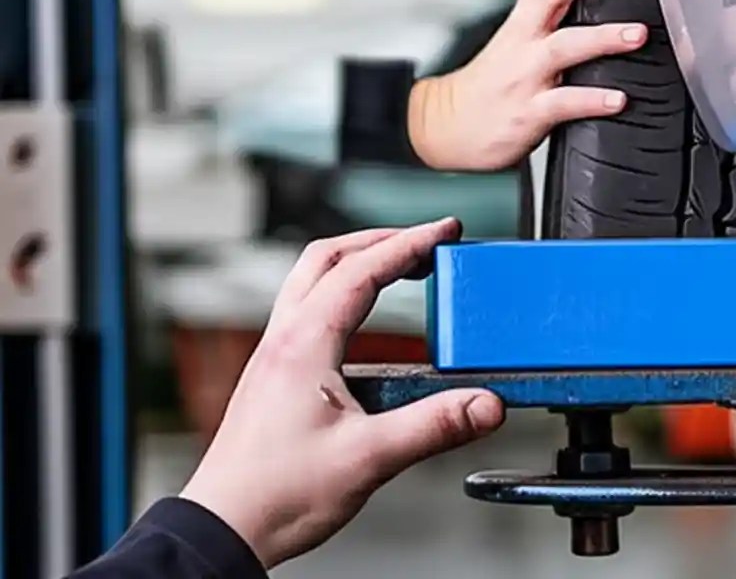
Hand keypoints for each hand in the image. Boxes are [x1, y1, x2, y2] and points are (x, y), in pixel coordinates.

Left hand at [179, 219, 503, 568]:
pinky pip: (308, 313)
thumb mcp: (370, 458)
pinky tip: (366, 325)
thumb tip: (485, 403)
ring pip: (311, 280)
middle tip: (423, 239)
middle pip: (328, 257)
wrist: (228, 527)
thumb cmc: (278, 494)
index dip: (410, 243)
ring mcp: (275, 356)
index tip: (444, 230)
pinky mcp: (276, 377)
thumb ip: (434, 426)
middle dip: (380, 239)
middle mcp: (284, 340)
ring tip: (398, 266)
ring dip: (357, 262)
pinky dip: (343, 296)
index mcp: (304, 344)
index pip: (362, 269)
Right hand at [408, 0, 648, 170]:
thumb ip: (547, 9)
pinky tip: (618, 98)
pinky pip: (564, 104)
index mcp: (523, 19)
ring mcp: (526, 75)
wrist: (450, 127)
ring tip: (636, 33)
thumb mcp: (517, 36)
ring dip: (602, 37)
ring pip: (564, 48)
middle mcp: (524, 40)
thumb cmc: (494, 83)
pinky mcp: (529, 112)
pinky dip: (592, 100)